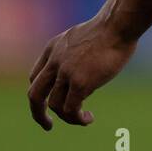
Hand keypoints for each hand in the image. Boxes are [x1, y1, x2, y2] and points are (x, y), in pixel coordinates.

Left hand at [27, 16, 136, 130]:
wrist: (117, 25)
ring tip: (83, 119)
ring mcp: (65, 72)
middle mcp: (54, 61)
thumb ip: (75, 54)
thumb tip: (83, 72)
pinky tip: (88, 119)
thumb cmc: (110, 30)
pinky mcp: (80, 82)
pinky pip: (71, 109)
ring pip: (54, 105)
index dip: (42, 93)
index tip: (52, 102)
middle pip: (34, 94)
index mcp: (53, 48)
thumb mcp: (82, 38)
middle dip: (38, 113)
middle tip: (48, 125)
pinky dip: (77, 119)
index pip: (35, 77)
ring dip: (67, 117)